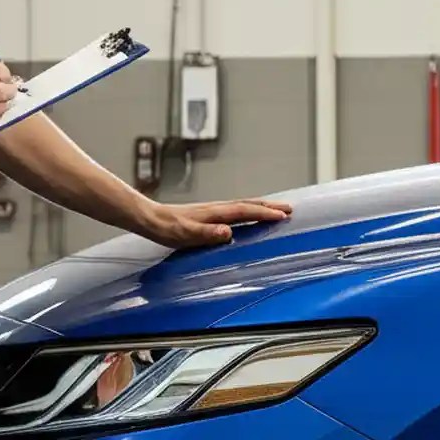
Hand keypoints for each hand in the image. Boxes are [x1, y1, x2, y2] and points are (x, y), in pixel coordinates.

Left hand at [141, 198, 292, 248]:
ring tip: (276, 210)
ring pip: (243, 206)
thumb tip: (228, 232)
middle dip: (269, 206)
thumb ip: (206, 234)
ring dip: (261, 207)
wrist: (150, 219)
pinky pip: (235, 211)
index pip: (244, 211)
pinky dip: (248, 211)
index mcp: (214, 213)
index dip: (264, 213)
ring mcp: (213, 210)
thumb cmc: (166, 229)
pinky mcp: (208, 215)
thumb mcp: (185, 235)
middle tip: (289, 209)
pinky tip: (248, 217)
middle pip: (248, 205)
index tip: (283, 215)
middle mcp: (216, 209)